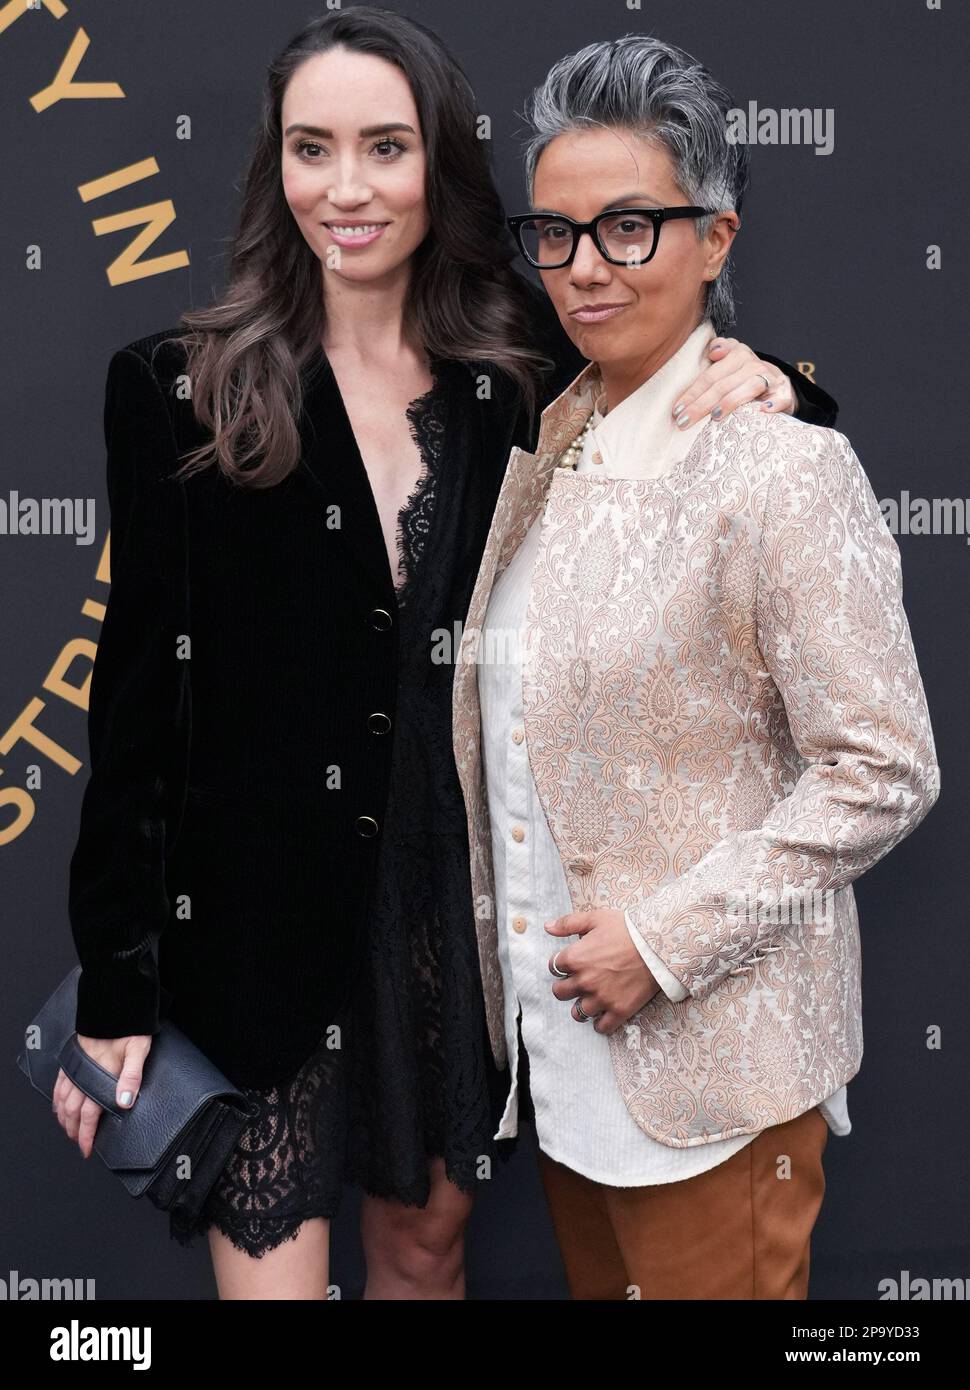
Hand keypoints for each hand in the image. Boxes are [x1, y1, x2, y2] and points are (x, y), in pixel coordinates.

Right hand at [52, 1033, 151, 1158]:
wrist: (112, 1007)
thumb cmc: (128, 1028)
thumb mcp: (138, 1051)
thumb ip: (131, 1077)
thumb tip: (124, 1103)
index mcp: (100, 1077)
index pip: (90, 1114)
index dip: (87, 1135)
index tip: (87, 1149)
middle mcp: (84, 1075)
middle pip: (74, 1111)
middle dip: (75, 1131)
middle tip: (79, 1143)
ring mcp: (76, 1068)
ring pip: (63, 1100)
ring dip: (65, 1118)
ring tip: (69, 1130)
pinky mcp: (72, 1060)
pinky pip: (59, 1084)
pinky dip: (57, 1099)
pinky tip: (58, 1106)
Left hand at [545, 909, 659, 1034]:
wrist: (658, 944)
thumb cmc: (627, 928)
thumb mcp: (595, 918)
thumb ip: (568, 923)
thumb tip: (547, 927)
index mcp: (576, 958)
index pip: (553, 968)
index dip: (560, 965)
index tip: (570, 964)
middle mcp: (585, 981)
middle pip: (560, 992)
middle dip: (565, 986)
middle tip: (577, 982)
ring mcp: (601, 998)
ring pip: (577, 1013)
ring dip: (581, 1006)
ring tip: (590, 999)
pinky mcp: (619, 1010)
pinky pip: (601, 1027)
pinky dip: (600, 1023)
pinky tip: (604, 1014)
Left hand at [671, 337, 794, 428]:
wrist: (779, 386)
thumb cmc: (745, 378)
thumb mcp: (729, 364)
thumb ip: (717, 354)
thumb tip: (712, 351)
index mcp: (737, 354)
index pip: (710, 375)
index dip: (692, 392)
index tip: (677, 409)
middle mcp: (753, 364)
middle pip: (723, 384)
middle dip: (701, 404)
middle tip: (684, 422)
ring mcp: (770, 379)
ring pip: (748, 388)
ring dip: (731, 402)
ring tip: (714, 416)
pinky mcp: (784, 394)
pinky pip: (780, 399)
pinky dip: (773, 404)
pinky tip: (763, 411)